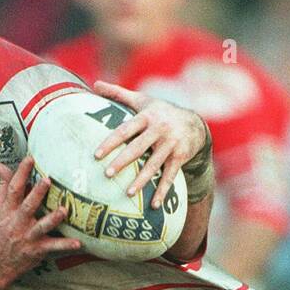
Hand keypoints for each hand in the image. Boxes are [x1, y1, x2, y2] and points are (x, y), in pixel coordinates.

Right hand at [0, 154, 81, 284]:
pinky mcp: (37, 250)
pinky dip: (66, 245)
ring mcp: (28, 236)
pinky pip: (53, 247)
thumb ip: (2, 186)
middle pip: (28, 205)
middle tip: (48, 179)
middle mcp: (18, 222)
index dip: (21, 173)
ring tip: (63, 210)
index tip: (30, 159)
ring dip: (53, 218)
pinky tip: (79, 243)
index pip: (13, 188)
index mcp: (8, 210)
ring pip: (42, 226)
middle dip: (38, 193)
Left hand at [91, 80, 206, 208]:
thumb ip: (118, 94)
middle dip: (123, 161)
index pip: (125, 130)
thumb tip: (95, 84)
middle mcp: (159, 129)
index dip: (111, 142)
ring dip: (142, 180)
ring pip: (154, 164)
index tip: (97, 154)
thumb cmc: (160, 112)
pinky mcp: (180, 157)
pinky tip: (154, 205)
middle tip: (108, 174)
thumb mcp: (142, 100)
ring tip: (128, 193)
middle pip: (138, 147)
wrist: (194, 123)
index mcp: (147, 116)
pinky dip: (163, 190)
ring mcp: (171, 144)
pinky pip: (170, 176)